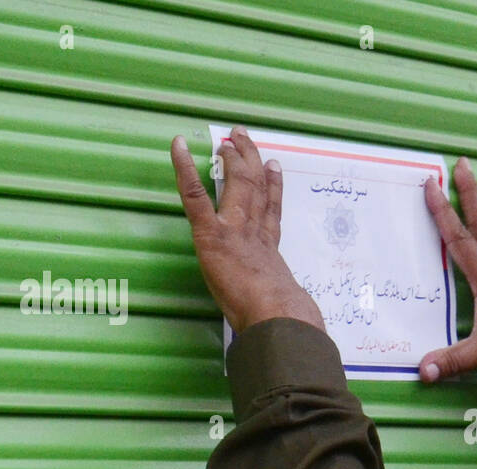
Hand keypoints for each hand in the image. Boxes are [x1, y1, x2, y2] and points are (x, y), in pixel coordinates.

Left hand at [170, 126, 323, 334]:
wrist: (280, 318)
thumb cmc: (289, 322)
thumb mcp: (292, 313)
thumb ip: (288, 306)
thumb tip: (298, 321)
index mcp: (271, 254)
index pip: (271, 213)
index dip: (274, 188)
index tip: (274, 167)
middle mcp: (255, 235)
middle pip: (255, 189)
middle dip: (250, 161)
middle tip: (244, 138)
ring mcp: (235, 231)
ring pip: (236, 185)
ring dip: (231, 158)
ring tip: (228, 139)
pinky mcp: (213, 235)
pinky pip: (195, 195)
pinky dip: (184, 169)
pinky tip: (178, 147)